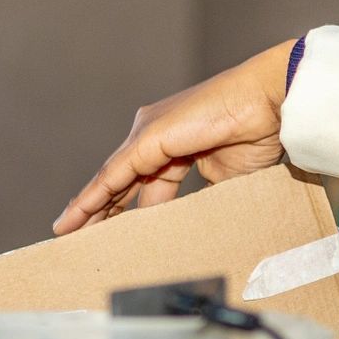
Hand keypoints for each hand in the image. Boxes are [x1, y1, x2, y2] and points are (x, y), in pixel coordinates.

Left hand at [55, 40, 297, 233]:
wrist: (271, 102)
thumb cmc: (260, 133)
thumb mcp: (226, 178)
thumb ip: (203, 198)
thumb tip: (195, 224)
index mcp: (174, 142)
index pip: (142, 181)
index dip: (125, 207)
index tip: (111, 230)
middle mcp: (155, 135)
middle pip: (120, 181)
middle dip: (100, 209)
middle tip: (78, 235)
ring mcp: (149, 134)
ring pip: (111, 179)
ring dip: (88, 208)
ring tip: (66, 233)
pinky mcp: (148, 139)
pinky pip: (114, 176)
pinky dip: (92, 199)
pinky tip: (75, 218)